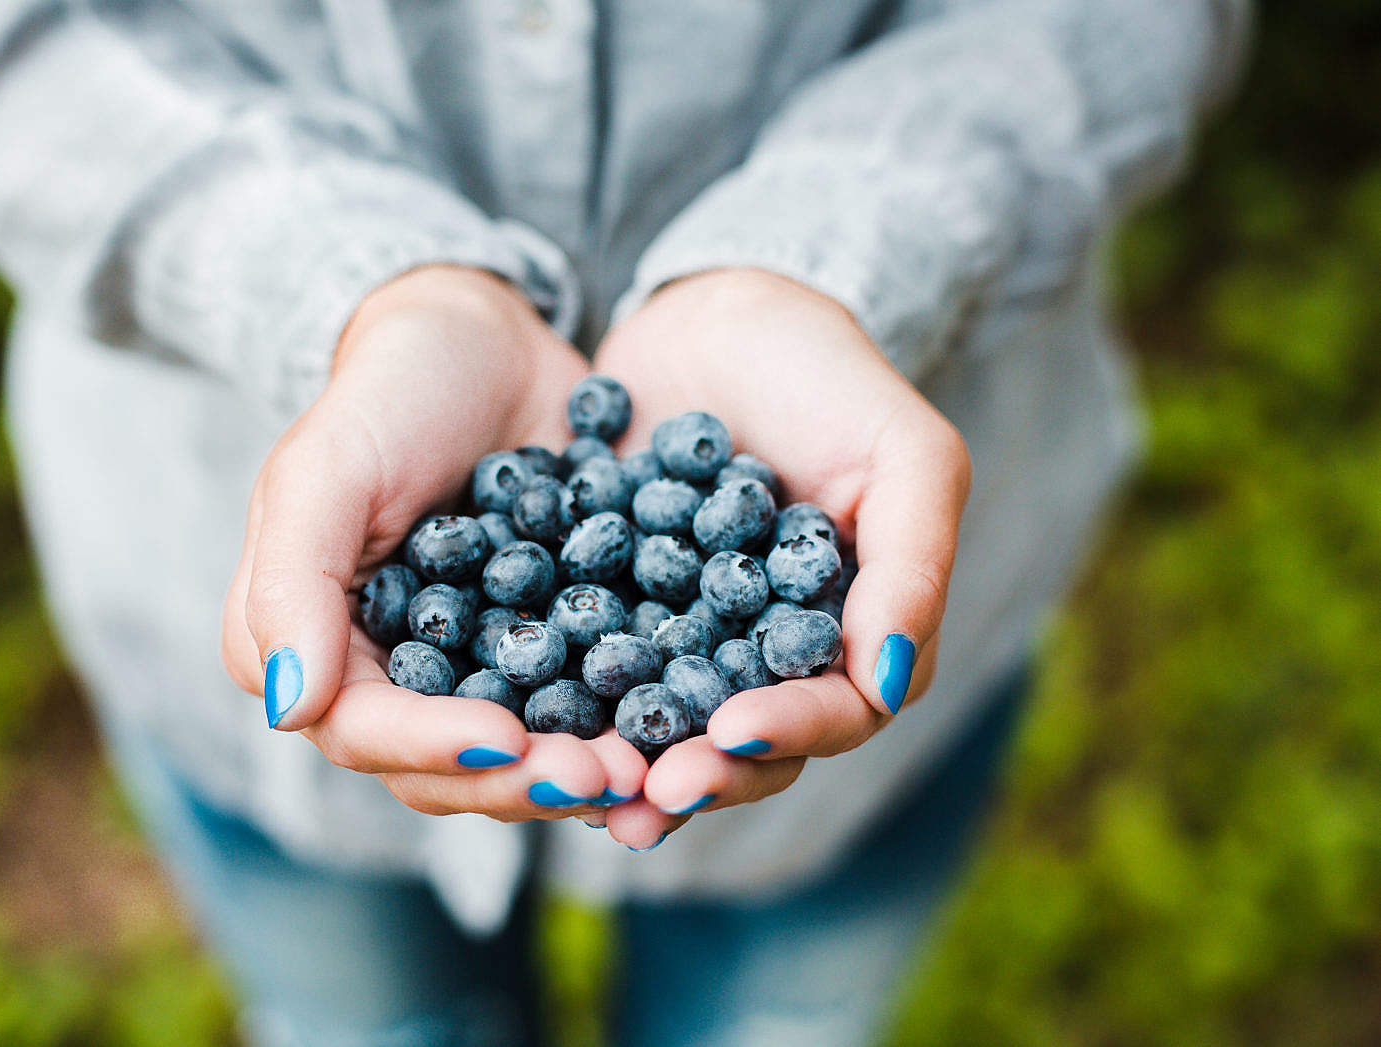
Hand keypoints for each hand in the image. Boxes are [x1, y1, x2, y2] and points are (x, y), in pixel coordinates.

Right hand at [221, 266, 647, 820]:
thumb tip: (289, 710)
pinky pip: (582, 705)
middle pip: (449, 767)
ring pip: (522, 753)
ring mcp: (476, 671)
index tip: (510, 743)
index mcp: (315, 649)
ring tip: (650, 769)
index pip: (365, 731)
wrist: (488, 337)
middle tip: (606, 777)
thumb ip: (291, 582)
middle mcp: (391, 680)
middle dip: (523, 780)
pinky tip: (681, 730)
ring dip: (581, 769)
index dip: (435, 747)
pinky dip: (625, 722)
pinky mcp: (550, 652)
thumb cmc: (391, 388)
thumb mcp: (327, 465)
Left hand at [588, 268, 970, 848]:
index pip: (837, 711)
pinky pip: (586, 669)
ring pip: (664, 725)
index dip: (789, 730)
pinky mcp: (610, 612)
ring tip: (583, 789)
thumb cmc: (825, 372)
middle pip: (744, 743)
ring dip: (628, 761)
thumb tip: (892, 685)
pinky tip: (517, 721)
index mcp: (854, 632)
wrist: (711, 308)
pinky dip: (560, 698)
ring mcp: (686, 639)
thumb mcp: (902, 451)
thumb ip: (912, 564)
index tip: (732, 729)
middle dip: (701, 772)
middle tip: (649, 791)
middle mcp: (768, 654)